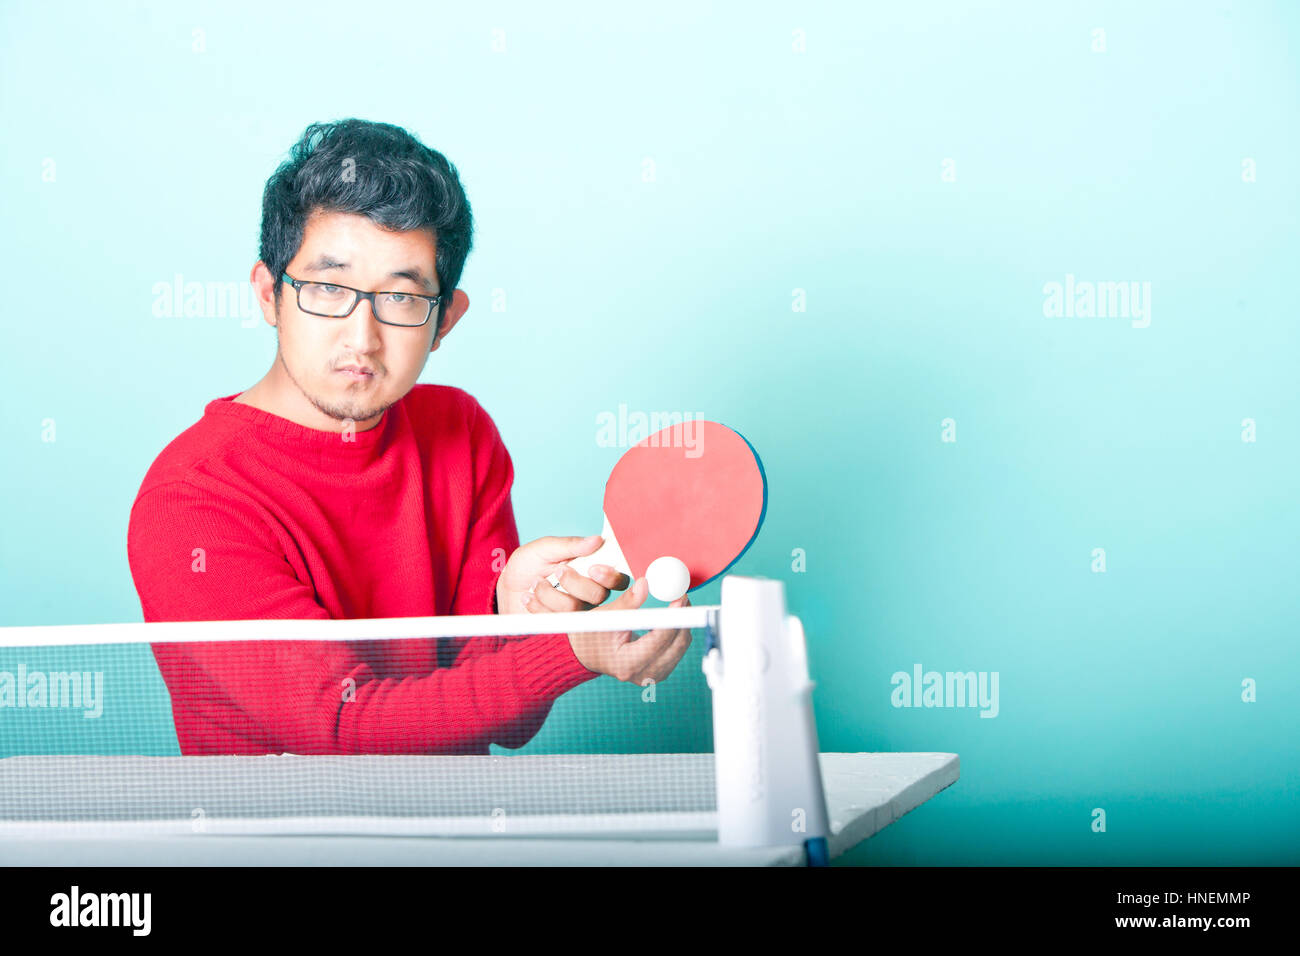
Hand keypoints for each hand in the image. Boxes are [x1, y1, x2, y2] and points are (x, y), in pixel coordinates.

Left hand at [496, 534, 629, 615]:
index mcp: (592, 572)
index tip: (594, 569)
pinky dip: (539, 607)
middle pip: (599, 595)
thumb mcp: (544, 549)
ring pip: (575, 609)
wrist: (505, 590)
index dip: (612, 577)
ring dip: (550, 594)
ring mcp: (575, 614)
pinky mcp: (559, 628)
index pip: (617, 579)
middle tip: (558, 572)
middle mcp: (589, 595)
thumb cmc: (528, 566)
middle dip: (577, 584)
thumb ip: (569, 545)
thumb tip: (596, 540)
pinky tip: (529, 598)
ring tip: (536, 583)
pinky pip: (556, 622)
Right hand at [537, 576, 692, 687]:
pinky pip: (677, 650)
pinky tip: (668, 619)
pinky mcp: (658, 672)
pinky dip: (676, 632)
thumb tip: (645, 584)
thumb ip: (627, 601)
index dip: (674, 615)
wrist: (585, 654)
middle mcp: (643, 674)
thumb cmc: (591, 635)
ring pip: (681, 646)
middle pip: (677, 644)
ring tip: (675, 604)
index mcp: (628, 663)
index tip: (680, 597)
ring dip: (682, 623)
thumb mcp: (605, 616)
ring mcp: (652, 676)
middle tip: (681, 596)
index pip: (661, 639)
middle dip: (683, 618)